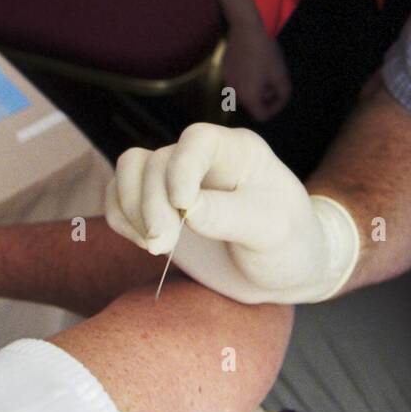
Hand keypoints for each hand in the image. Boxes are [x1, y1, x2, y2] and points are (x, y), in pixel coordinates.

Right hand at [104, 123, 359, 302]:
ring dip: (131, 208)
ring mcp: (178, 181)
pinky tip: (146, 244)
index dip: (181, 167)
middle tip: (164, 246)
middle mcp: (205, 159)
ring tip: (156, 246)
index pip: (197, 140)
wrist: (284, 271)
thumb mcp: (272, 231)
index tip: (183, 206)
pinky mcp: (159, 206)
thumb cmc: (289, 243)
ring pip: (131, 170)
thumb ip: (230, 215)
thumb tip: (186, 208)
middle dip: (152, 205)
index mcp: (239, 153)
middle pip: (156, 160)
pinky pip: (120, 197)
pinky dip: (122, 219)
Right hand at [222, 17, 290, 121]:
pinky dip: (246, 78)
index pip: (261, 116)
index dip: (274, 109)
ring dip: (255, 87)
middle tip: (273, 80)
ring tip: (264, 70)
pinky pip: (238, 81)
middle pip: (252, 105)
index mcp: (248, 98)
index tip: (279, 95)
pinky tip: (253, 62)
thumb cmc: (266, 54)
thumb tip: (278, 102)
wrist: (245, 30)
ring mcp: (227, 82)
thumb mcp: (281, 76)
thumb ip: (282, 95)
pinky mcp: (224, 71)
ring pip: (244, 92)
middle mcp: (234, 94)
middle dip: (265, 97)